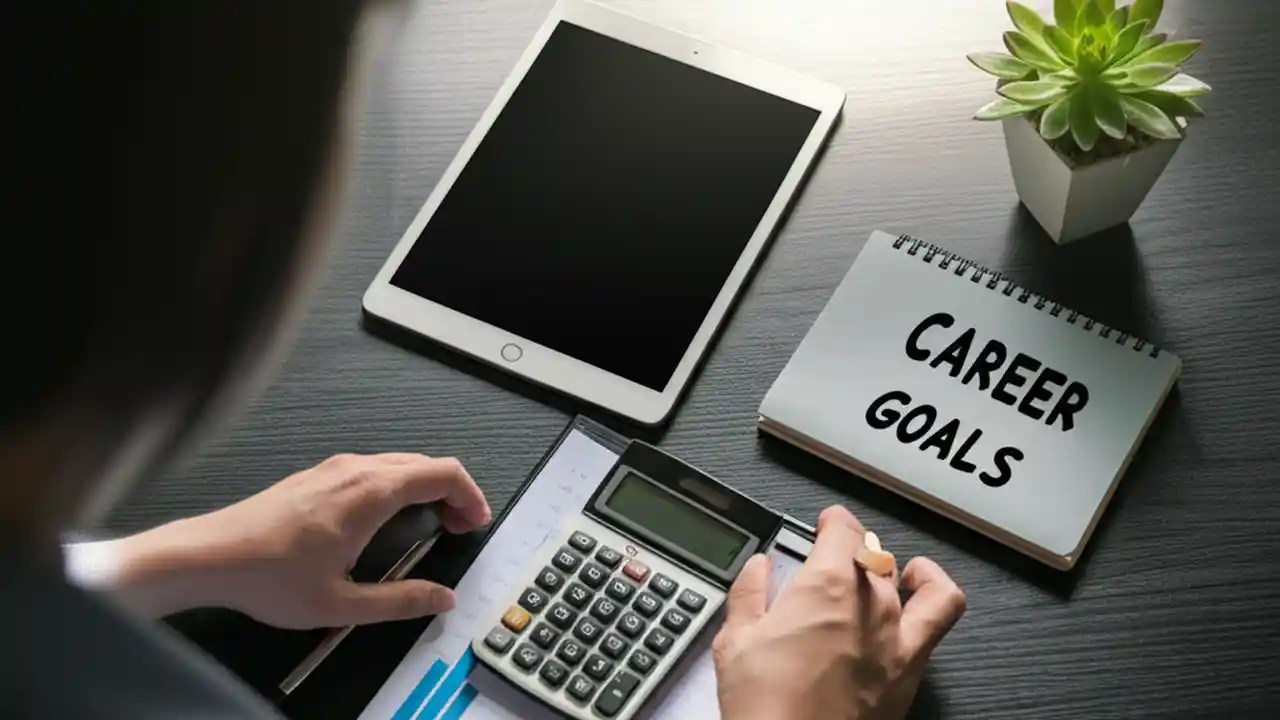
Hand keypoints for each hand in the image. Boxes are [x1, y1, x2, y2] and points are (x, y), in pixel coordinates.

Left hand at [103, 453, 489, 627]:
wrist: (210, 555)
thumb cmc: (269, 577)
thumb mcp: (342, 603)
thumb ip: (401, 602)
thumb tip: (441, 599)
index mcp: (371, 493)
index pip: (444, 473)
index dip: (471, 496)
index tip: (476, 523)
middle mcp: (357, 469)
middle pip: (426, 464)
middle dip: (454, 493)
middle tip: (462, 528)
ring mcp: (336, 468)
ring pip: (401, 463)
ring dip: (427, 488)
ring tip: (433, 523)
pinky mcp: (319, 475)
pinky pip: (376, 468)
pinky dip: (400, 486)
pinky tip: (390, 518)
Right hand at [712, 506, 964, 719]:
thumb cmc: (768, 706)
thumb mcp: (735, 641)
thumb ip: (749, 595)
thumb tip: (757, 571)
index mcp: (825, 584)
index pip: (841, 529)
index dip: (833, 521)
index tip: (826, 524)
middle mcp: (868, 601)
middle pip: (870, 552)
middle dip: (852, 548)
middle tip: (834, 556)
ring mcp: (895, 633)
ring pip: (904, 577)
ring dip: (890, 567)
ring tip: (884, 566)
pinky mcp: (910, 667)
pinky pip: (941, 612)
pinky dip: (935, 592)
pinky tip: (921, 592)